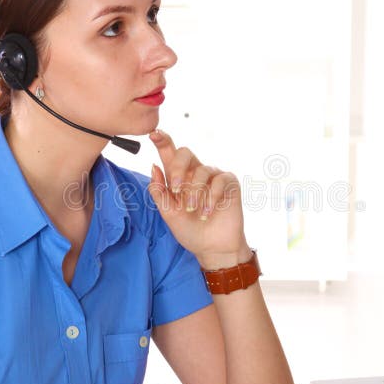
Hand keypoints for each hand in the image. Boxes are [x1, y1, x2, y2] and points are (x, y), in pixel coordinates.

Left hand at [147, 130, 250, 268]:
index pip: (170, 154)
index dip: (163, 141)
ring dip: (195, 192)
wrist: (212, 249)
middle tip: (175, 190)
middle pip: (185, 153)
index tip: (154, 134)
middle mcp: (196, 173)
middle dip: (177, 168)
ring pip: (201, 170)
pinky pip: (219, 180)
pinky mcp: (229, 183)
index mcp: (179, 178)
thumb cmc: (190, 231)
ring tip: (192, 210)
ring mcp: (213, 177)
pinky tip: (207, 212)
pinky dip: (211, 197)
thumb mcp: (168, 213)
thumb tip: (154, 166)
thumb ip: (159, 191)